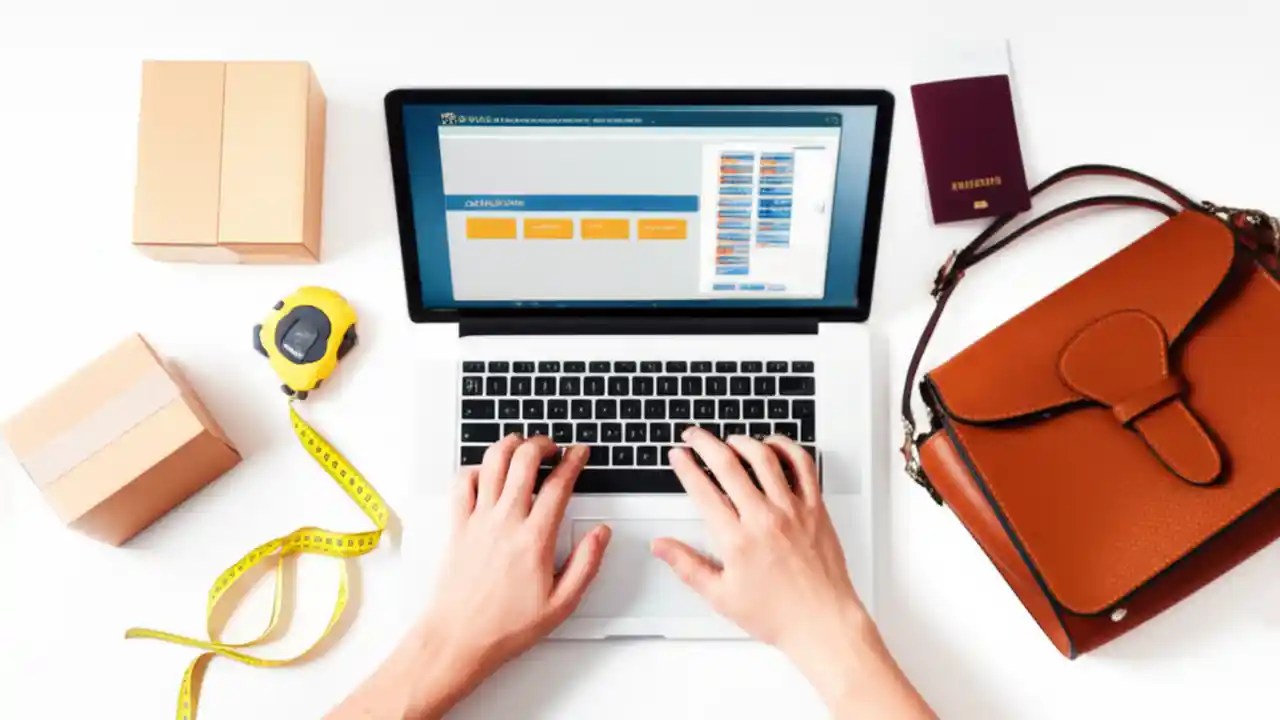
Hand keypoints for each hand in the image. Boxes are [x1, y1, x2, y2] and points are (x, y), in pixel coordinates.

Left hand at [424, 435, 609, 672]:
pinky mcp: (457, 525)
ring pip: (492, 462)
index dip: (574, 460)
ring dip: (510, 445)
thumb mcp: (562, 604)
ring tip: (522, 445)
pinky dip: (477, 469)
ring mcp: (478, 520)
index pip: (559, 484)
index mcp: (535, 539)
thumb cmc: (506, 626)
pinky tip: (487, 473)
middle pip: (525, 460)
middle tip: (552, 446)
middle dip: (543, 443)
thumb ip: (587, 564)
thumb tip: (601, 534)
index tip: (580, 453)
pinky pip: (463, 482)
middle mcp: (505, 522)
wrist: (459, 639)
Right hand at [653, 429, 932, 718]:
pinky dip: (786, 448)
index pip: (702, 489)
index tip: (678, 456)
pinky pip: (802, 465)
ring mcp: (792, 509)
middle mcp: (763, 518)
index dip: (685, 466)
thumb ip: (687, 565)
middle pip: (727, 464)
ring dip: (741, 441)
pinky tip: (774, 445)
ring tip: (730, 439)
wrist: (823, 622)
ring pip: (763, 457)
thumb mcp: (721, 596)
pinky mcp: (815, 508)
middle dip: (704, 443)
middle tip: (694, 436)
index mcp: (737, 539)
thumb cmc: (778, 614)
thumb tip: (661, 546)